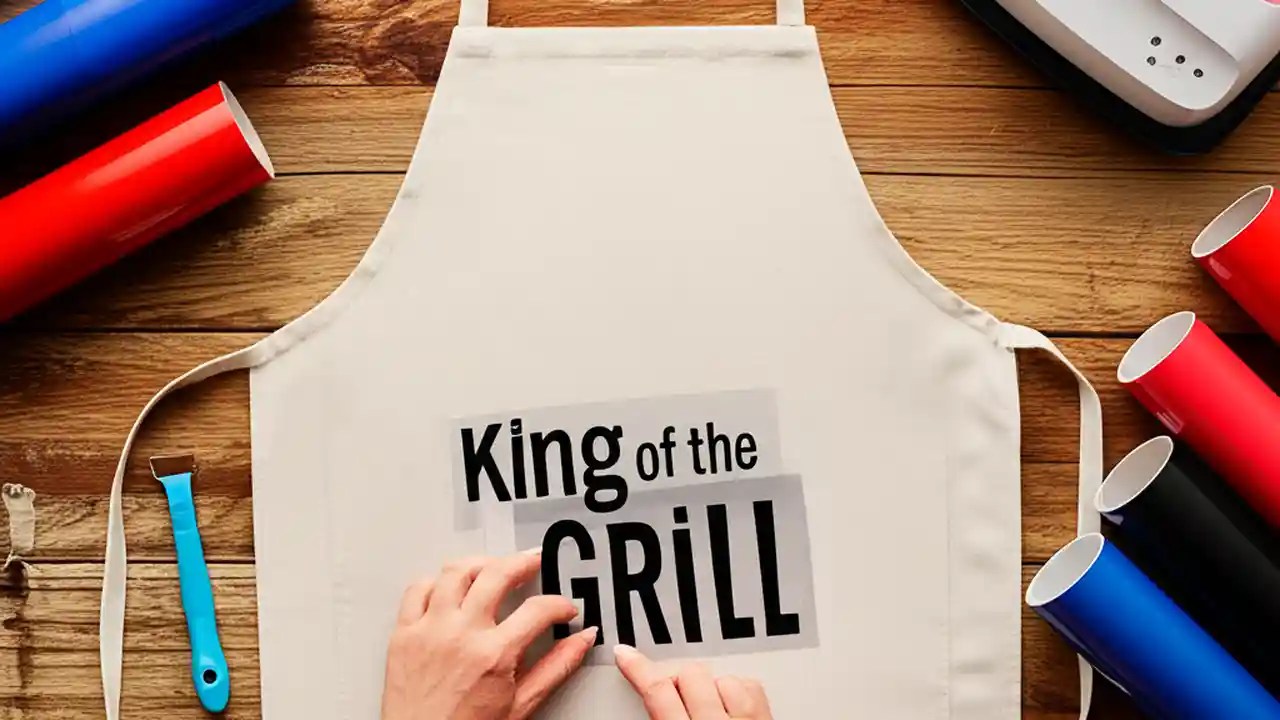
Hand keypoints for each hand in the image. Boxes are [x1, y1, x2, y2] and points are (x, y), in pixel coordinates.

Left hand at [381, 551, 597, 719]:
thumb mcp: (521, 706)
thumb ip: (556, 668)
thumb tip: (581, 641)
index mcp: (493, 655)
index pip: (537, 609)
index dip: (559, 604)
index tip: (564, 607)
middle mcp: (460, 635)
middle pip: (496, 574)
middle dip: (523, 561)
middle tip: (534, 560)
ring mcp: (429, 630)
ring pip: (455, 572)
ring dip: (480, 563)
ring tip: (494, 566)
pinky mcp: (403, 633)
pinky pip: (417, 589)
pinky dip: (437, 582)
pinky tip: (450, 588)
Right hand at [614, 645, 772, 719]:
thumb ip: (663, 719)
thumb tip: (654, 698)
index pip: (658, 691)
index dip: (638, 667)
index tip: (626, 653)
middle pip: (690, 674)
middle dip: (681, 683)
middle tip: (679, 700)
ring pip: (722, 677)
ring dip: (713, 688)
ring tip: (712, 711)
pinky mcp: (767, 718)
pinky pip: (751, 686)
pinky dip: (740, 692)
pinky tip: (734, 708)